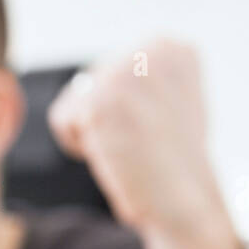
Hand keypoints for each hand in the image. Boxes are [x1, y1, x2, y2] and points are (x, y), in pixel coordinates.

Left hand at [47, 40, 239, 248]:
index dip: (122, 110)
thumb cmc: (172, 161)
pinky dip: (79, 146)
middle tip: (142, 144)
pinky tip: (115, 156)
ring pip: (75, 100)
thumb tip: (86, 80)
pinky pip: (62, 120)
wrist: (186, 201)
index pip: (111, 69)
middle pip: (90, 81)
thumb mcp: (165, 101)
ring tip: (129, 148)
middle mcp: (149, 50)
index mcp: (169, 47)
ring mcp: (124, 73)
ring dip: (94, 133)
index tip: (155, 129)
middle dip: (106, 119)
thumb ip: (136, 78)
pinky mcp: (99, 102)